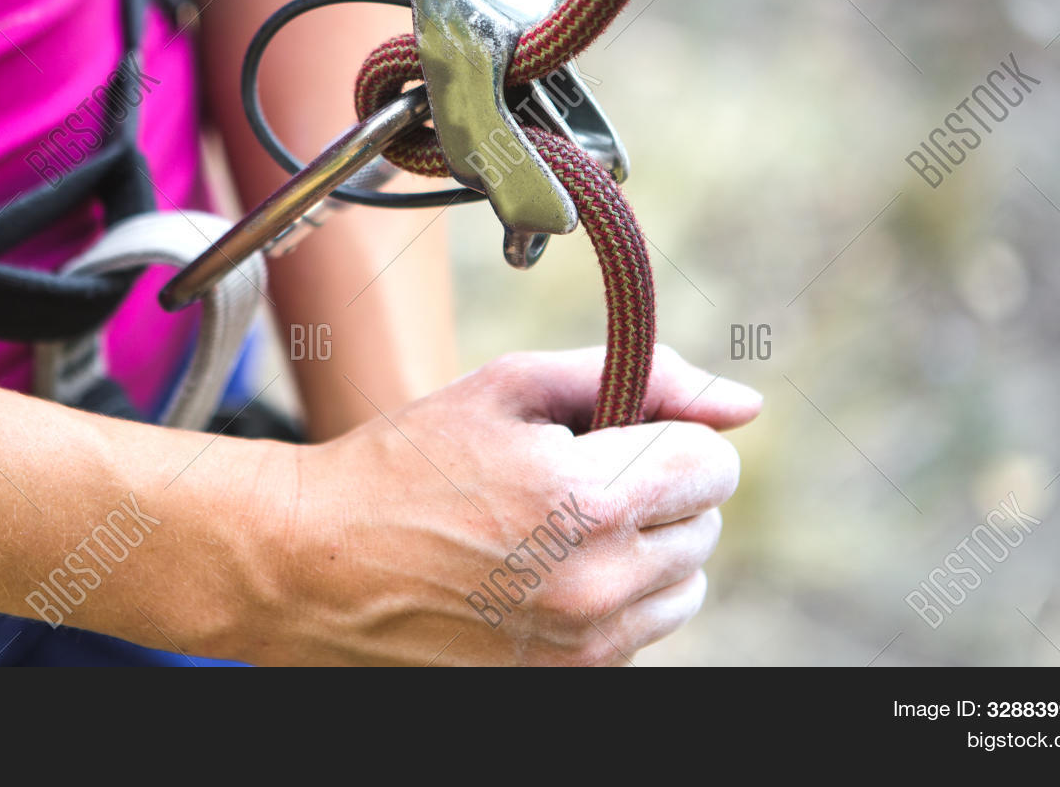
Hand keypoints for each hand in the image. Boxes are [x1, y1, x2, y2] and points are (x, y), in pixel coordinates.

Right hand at [242, 344, 761, 664]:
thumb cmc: (407, 462)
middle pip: (704, 525)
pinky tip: (540, 570)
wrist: (316, 564)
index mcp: (586, 499)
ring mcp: (581, 645)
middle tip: (574, 474)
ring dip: (645, 548)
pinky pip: (638, 631)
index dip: (670, 435)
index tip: (619, 432)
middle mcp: (597, 585)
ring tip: (558, 524)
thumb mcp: (509, 387)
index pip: (713, 465)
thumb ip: (637, 376)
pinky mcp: (562, 683)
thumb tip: (743, 403)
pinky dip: (612, 596)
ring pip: (683, 586)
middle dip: (656, 488)